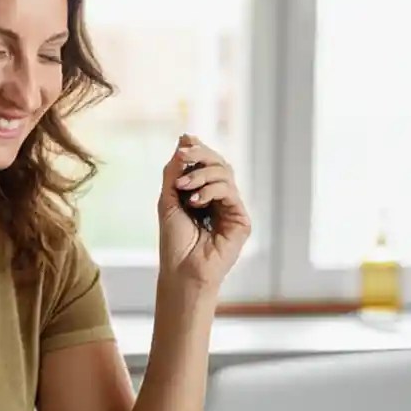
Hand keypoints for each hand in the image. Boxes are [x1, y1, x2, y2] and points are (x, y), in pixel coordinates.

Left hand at [158, 134, 252, 288]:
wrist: (181, 271)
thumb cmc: (174, 241)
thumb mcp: (169, 198)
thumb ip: (175, 170)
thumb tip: (184, 139)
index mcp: (203, 194)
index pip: (206, 164)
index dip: (198, 149)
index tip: (184, 141)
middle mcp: (220, 199)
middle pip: (219, 164)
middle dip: (201, 154)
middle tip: (184, 154)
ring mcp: (232, 208)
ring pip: (225, 173)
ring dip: (201, 174)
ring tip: (183, 187)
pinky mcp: (241, 220)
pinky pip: (229, 191)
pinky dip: (210, 190)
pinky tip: (194, 201)